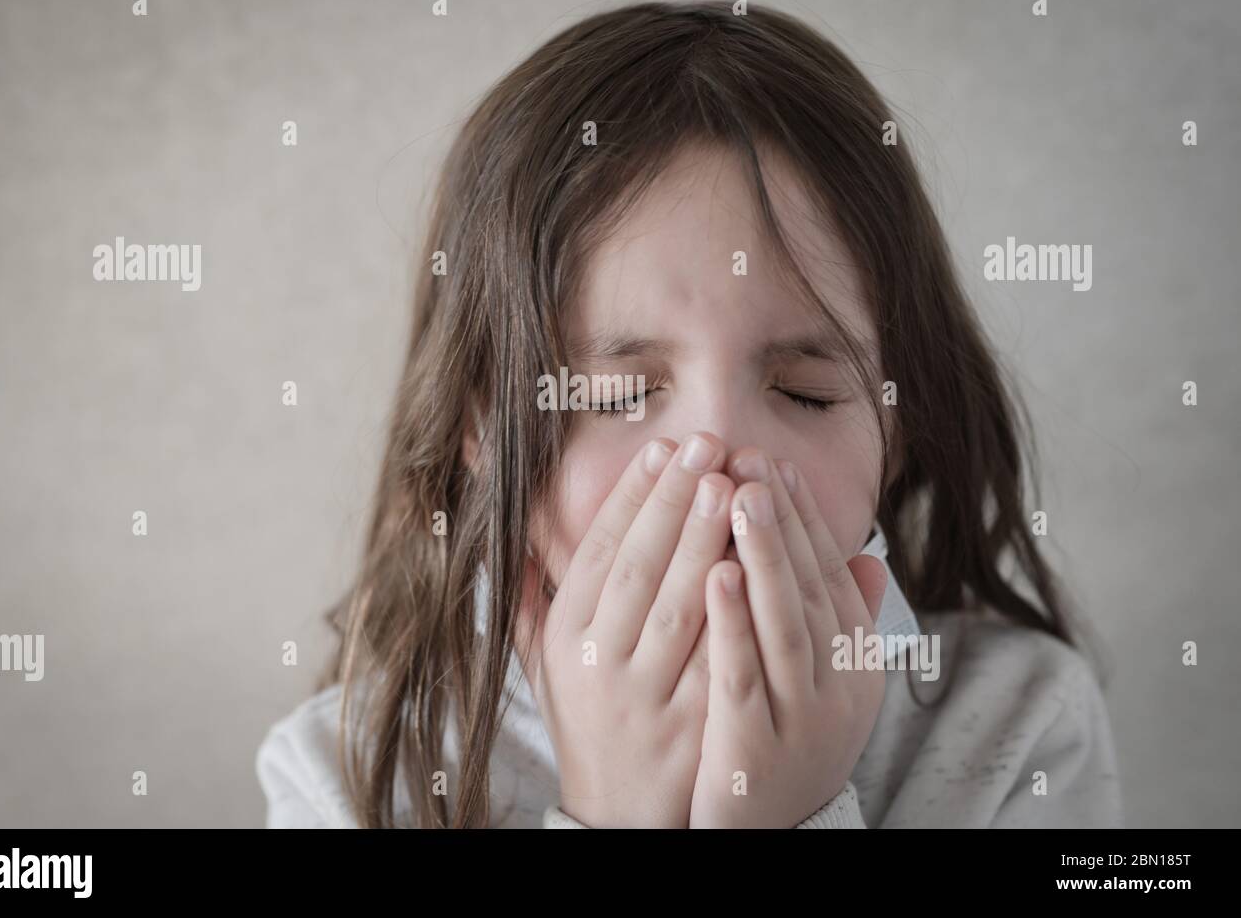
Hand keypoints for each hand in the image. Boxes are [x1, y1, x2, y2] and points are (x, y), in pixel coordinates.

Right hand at [517, 432, 733, 827]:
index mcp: (563, 638)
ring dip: (704, 540)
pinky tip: (753, 564)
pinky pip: (716, 656)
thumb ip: (530, 599)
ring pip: (678, 605)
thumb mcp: (545, 664)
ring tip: (732, 484)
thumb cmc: (590, 723)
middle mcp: (597, 663)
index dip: (631, 497)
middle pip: (637, 568)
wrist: (621, 818)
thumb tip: (511, 529)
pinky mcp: (690, 726)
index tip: (661, 448)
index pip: (596, 552)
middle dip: (673, 501)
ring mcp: (644, 696)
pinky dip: (735, 607)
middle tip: (706, 444)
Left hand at [688, 448, 888, 827]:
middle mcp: (837, 686)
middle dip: (780, 518)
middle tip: (750, 456)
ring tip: (738, 494)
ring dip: (764, 555)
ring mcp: (801, 719)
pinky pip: (744, 676)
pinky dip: (734, 624)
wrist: (771, 836)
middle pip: (808, 587)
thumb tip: (869, 557)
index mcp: (853, 661)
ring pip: (784, 624)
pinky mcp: (756, 749)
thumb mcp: (827, 682)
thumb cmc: (788, 737)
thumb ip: (842, 619)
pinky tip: (717, 575)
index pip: (828, 573)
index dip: (801, 516)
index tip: (771, 463)